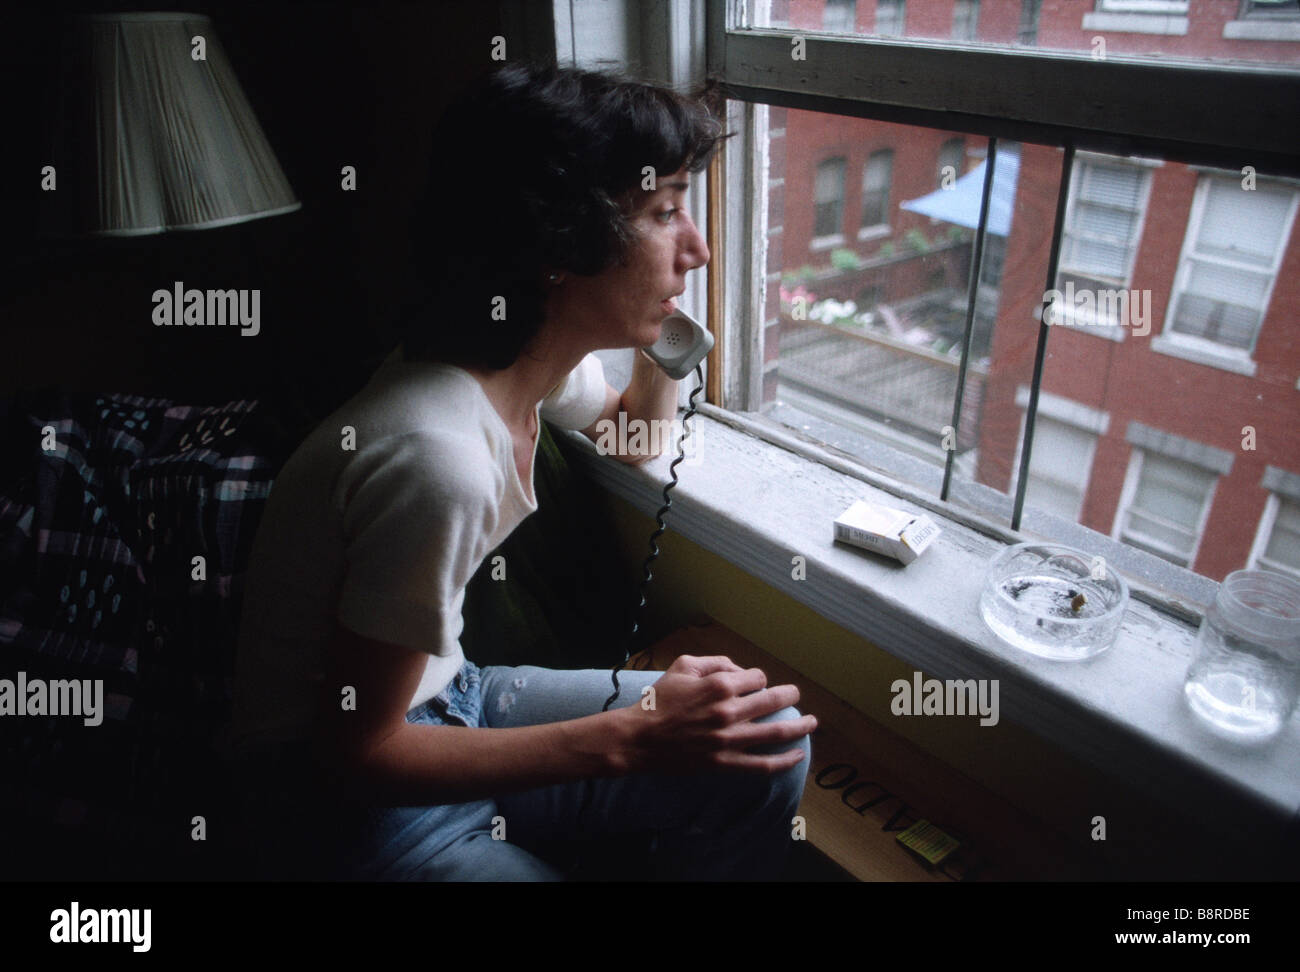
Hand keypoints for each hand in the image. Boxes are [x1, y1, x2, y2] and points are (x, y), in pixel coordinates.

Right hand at [617, 654, 817, 774]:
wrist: (640, 738)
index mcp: (719, 686)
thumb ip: (714, 662)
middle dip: (790, 696)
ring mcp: (729, 740)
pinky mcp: (725, 762)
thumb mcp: (682, 666)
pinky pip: (762, 765)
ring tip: (812, 723)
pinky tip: (798, 755)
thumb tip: (739, 670)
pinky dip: (785, 761)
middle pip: (773, 701)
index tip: (755, 683)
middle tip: (796, 696)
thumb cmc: (659, 700)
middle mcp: (728, 711)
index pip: (756, 677)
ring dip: (799, 727)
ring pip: (776, 733)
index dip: (758, 678)